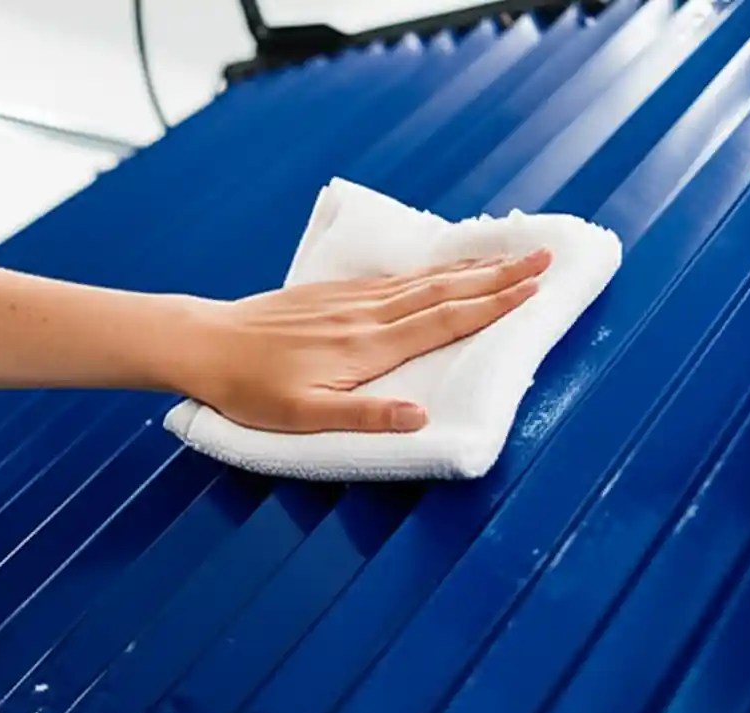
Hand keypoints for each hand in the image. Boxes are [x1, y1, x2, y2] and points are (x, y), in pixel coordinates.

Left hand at [171, 249, 551, 432]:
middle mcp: (367, 315)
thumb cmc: (252, 389)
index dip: (493, 305)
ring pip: (425, 280)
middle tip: (544, 257)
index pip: (444, 321)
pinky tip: (444, 267)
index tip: (533, 288)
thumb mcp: (303, 417)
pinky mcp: (335, 293)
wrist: (205, 343)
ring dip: (472, 268)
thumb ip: (364, 417)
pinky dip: (432, 269)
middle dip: (498, 275)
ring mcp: (352, 300)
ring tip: (510, 255)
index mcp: (368, 347)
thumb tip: (422, 418)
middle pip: (445, 291)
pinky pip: (398, 277)